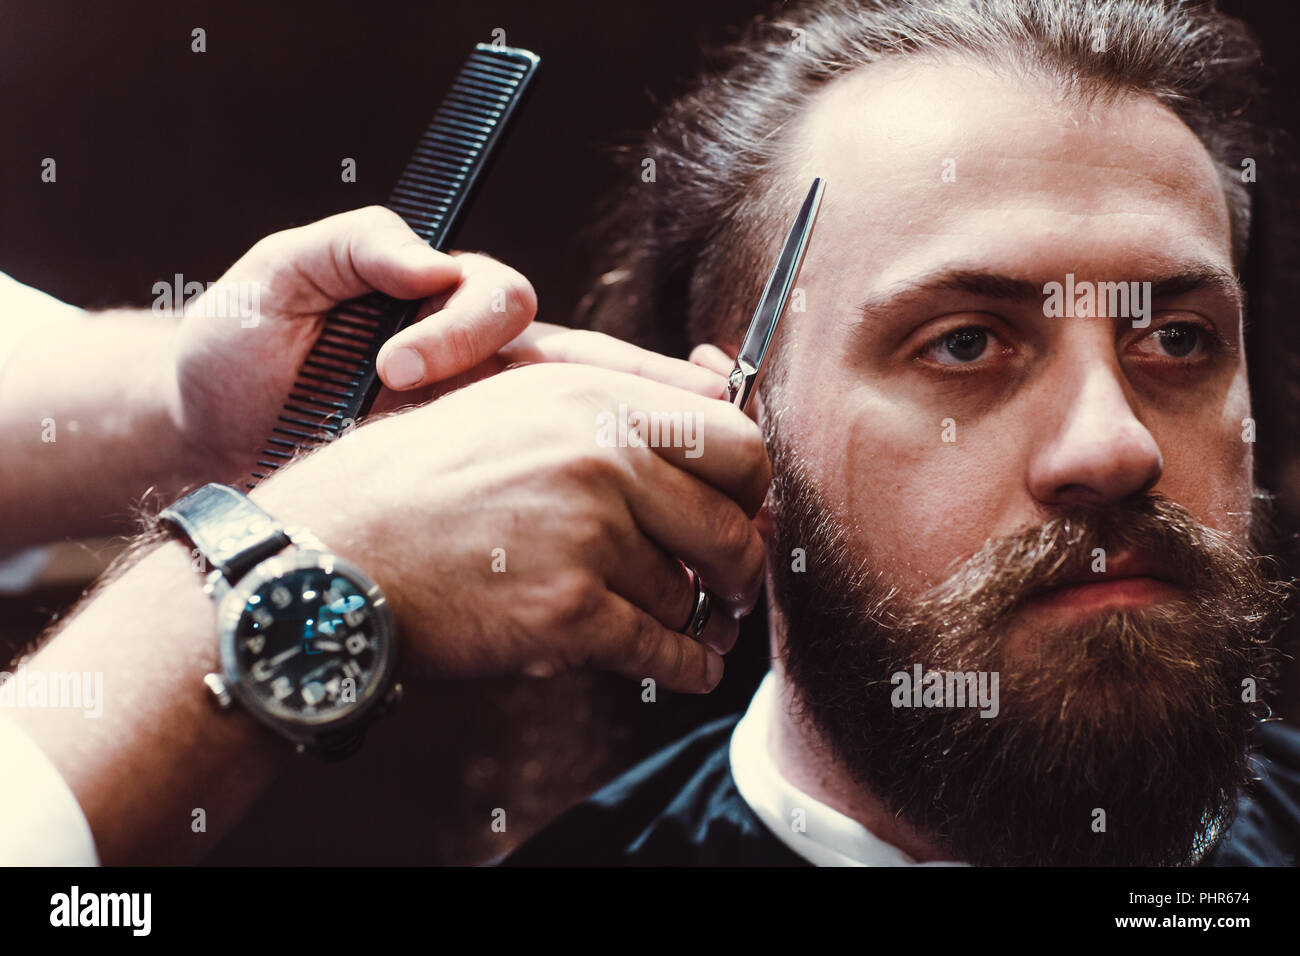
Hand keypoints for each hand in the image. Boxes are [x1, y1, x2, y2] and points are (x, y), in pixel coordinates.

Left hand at [163, 205, 537, 481]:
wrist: (203, 437)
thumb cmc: (238, 343)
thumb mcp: (281, 270)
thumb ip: (359, 244)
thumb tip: (440, 266)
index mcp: (432, 292)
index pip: (499, 295)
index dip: (463, 327)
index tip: (393, 364)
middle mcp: (461, 350)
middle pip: (533, 352)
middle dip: (468, 360)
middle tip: (392, 384)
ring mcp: (457, 412)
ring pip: (530, 411)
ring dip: (495, 423)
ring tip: (420, 440)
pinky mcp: (442, 468)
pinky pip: (496, 467)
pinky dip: (492, 469)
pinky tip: (456, 481)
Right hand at [250, 361, 770, 693]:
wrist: (330, 555)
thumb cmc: (413, 486)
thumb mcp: (513, 406)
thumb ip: (612, 415)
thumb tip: (713, 438)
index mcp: (592, 393)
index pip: (734, 437)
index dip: (749, 487)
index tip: (740, 514)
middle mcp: (599, 452)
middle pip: (733, 522)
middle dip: (740, 567)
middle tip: (733, 588)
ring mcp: (587, 531)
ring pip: (690, 595)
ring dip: (686, 621)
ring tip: (671, 627)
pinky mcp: (568, 609)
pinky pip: (663, 650)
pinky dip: (682, 669)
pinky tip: (684, 670)